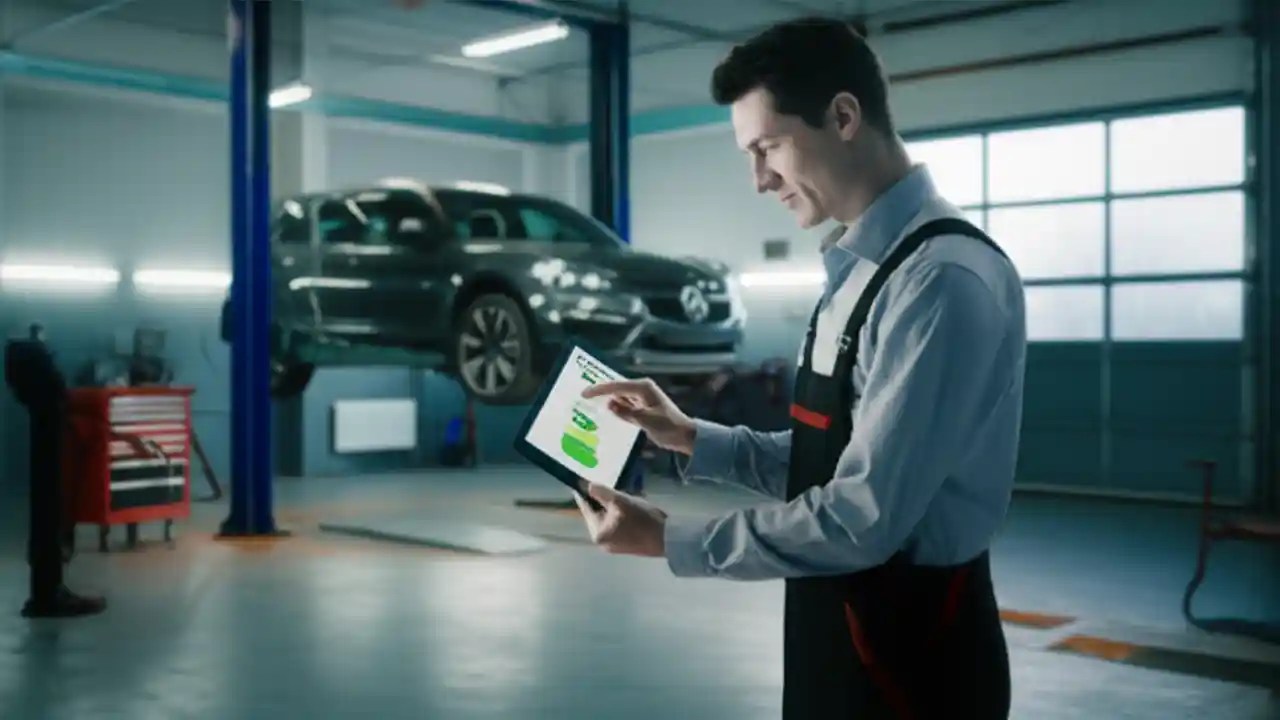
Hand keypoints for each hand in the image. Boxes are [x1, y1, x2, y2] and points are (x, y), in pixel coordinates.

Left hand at [573, 482, 667, 557]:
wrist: (667, 539)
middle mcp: (602, 542)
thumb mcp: (621, 502)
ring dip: (612, 507)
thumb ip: (602, 493)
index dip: (584, 493)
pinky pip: (616, 525)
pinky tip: (630, 507)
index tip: (582, 480)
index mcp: (597, 533)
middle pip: (596, 514)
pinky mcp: (624, 545)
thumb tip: (588, 486)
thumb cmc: (643, 520)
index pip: (585, 508)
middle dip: (602, 500)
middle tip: (609, 487)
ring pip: (607, 519)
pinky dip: (620, 515)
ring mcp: (613, 545)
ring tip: (622, 496)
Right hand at [582, 378, 696, 454]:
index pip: (616, 386)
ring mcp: (641, 398)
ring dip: (605, 401)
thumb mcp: (645, 421)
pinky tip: (603, 415)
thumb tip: (609, 405)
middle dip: (599, 393)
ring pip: (619, 397)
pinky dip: (614, 410)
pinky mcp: (642, 407)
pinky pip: (624, 406)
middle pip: (616, 388)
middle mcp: (641, 390)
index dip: (598, 390)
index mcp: (643, 388)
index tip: (583, 394)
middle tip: (581, 397)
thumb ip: (626, 412)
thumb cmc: (668, 427)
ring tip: (587, 406)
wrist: (685, 436)